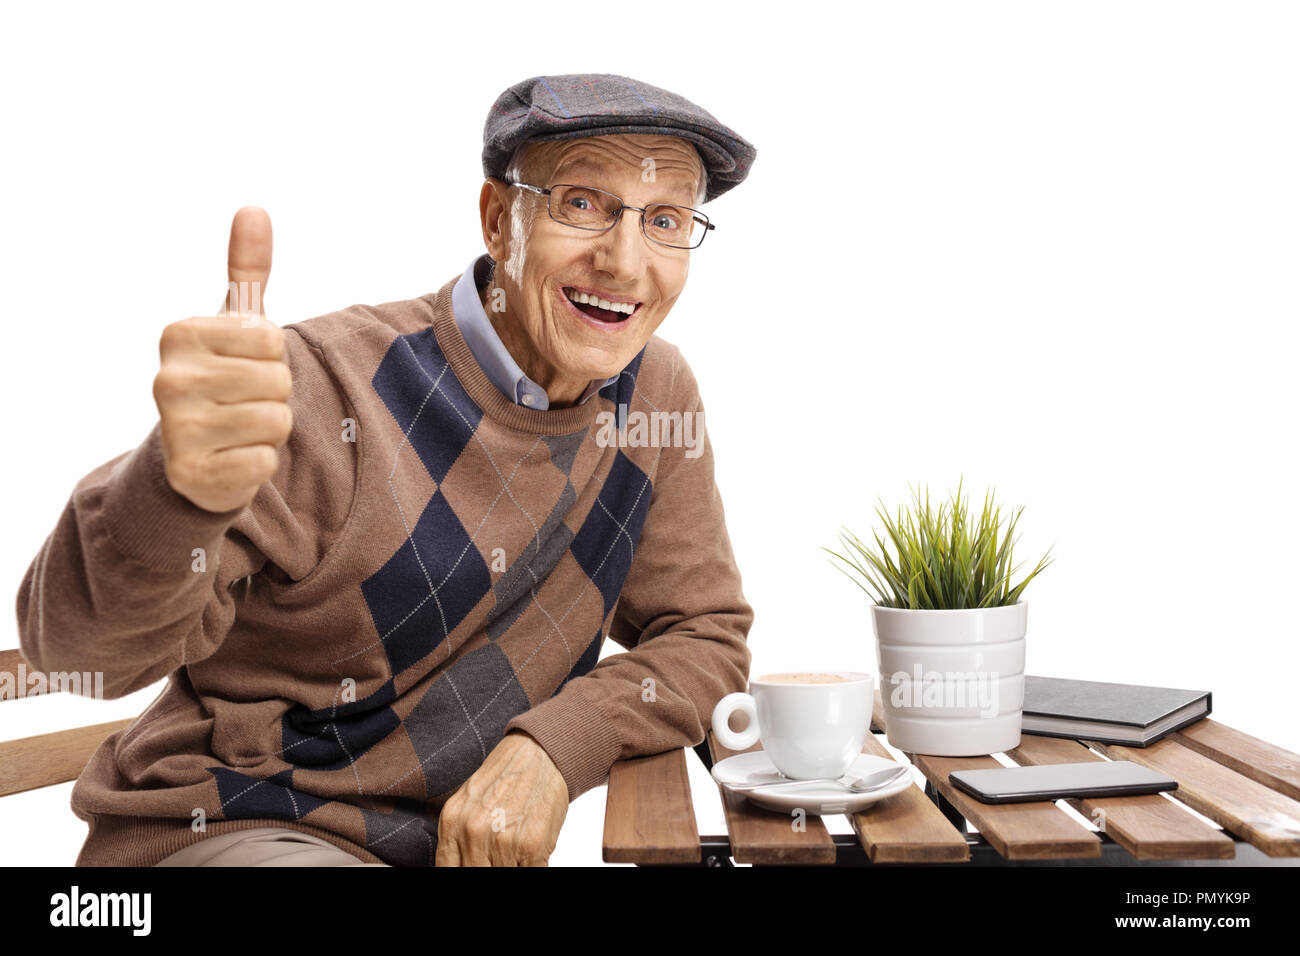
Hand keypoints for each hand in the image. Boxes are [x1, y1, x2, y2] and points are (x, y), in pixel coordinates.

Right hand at [153, 207, 293, 512]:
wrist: (193, 457)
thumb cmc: (223, 381)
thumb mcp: (233, 326)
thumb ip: (246, 271)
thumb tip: (254, 209)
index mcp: (179, 334)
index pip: (270, 339)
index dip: (271, 356)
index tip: (243, 365)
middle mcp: (168, 378)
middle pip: (277, 381)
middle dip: (274, 395)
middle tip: (243, 402)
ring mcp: (176, 428)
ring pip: (275, 420)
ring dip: (270, 429)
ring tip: (238, 429)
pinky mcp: (192, 473)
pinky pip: (265, 461)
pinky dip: (259, 463)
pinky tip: (232, 458)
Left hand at [435, 730, 568, 865]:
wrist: (539, 753)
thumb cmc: (506, 777)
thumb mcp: (467, 804)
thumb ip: (458, 839)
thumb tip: (462, 864)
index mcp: (451, 822)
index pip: (446, 870)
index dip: (463, 869)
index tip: (474, 863)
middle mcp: (473, 831)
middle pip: (474, 873)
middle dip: (488, 866)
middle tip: (498, 857)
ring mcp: (502, 840)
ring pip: (502, 875)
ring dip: (510, 865)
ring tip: (514, 850)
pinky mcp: (531, 845)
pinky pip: (528, 873)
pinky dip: (529, 866)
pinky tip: (529, 850)